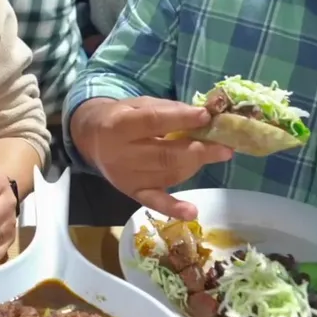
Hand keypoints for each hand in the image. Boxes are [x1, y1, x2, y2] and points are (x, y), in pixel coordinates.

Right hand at [73, 97, 232, 219]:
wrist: (91, 139)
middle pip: (165, 154)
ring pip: (168, 174)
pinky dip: (173, 208)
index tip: (206, 116)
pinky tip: (192, 212)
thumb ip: (167, 109)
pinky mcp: (132, 192)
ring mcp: (126, 176)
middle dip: (198, 150)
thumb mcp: (137, 104)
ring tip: (210, 154)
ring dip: (194, 165)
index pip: (154, 121)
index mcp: (119, 125)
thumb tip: (204, 114)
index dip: (182, 119)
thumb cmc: (121, 117)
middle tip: (225, 147)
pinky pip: (154, 202)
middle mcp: (121, 153)